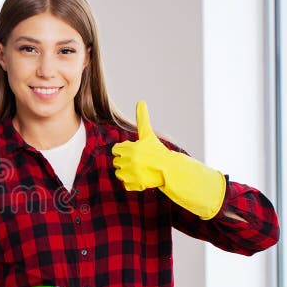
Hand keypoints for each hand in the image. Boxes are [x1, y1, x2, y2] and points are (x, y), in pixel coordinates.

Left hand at [112, 100, 226, 219]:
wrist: (170, 170)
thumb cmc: (158, 151)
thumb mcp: (148, 135)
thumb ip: (142, 119)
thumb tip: (141, 101)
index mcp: (130, 149)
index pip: (116, 149)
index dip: (124, 150)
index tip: (134, 152)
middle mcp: (128, 161)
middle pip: (117, 162)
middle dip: (125, 161)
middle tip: (139, 162)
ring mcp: (130, 174)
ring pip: (119, 173)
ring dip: (127, 172)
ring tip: (140, 170)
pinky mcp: (132, 185)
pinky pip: (125, 184)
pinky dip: (132, 183)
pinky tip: (141, 178)